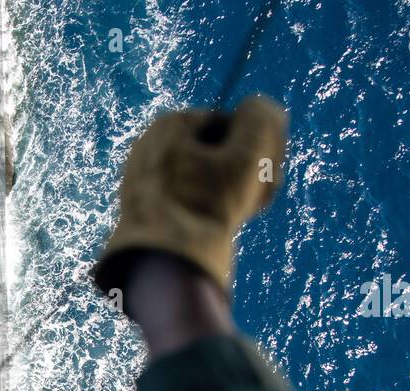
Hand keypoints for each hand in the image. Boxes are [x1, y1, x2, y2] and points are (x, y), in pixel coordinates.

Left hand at [92, 95, 287, 299]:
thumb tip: (263, 106)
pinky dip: (202, 211)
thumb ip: (262, 121)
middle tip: (256, 202)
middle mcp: (151, 146)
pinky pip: (183, 200)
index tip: (267, 176)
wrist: (161, 265)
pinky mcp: (143, 207)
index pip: (232, 124)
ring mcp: (144, 177)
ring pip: (202, 178)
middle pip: (216, 152)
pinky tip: (214, 229)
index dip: (258, 150)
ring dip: (229, 194)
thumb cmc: (205, 208)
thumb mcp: (246, 158)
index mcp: (171, 124)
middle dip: (244, 174)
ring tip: (239, 217)